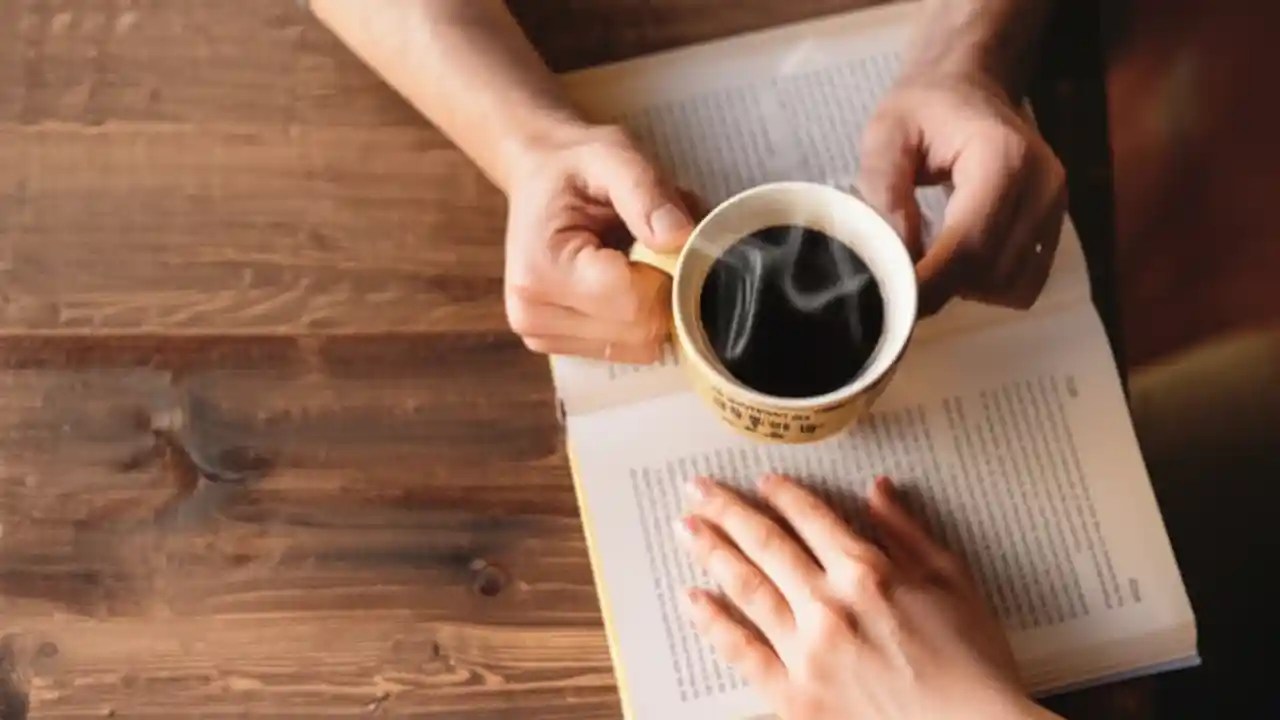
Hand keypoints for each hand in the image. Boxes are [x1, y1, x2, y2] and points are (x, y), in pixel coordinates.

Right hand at [503, 123, 694, 361]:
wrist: (538, 173)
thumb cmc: (577, 165)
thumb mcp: (616, 159)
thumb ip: (648, 196)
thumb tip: (682, 238)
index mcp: (541, 271)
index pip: (634, 304)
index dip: (670, 274)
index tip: (666, 237)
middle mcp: (532, 315)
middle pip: (639, 333)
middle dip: (662, 290)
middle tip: (651, 246)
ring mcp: (540, 337)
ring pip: (637, 348)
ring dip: (650, 306)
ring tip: (632, 261)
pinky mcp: (554, 345)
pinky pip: (625, 349)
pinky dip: (635, 318)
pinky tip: (620, 282)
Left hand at [676, 474, 1057, 719]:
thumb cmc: (973, 663)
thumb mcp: (952, 581)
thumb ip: (907, 531)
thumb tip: (877, 490)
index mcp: (867, 571)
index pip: (810, 519)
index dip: (782, 495)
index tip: (762, 483)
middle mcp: (828, 604)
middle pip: (765, 543)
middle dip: (726, 510)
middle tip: (697, 489)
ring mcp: (805, 650)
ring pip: (745, 587)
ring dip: (711, 551)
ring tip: (686, 528)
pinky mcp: (793, 696)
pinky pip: (741, 651)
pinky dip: (711, 622)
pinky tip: (691, 599)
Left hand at [857, 72, 1066, 314]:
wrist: (971, 82)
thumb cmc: (924, 105)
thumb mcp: (885, 134)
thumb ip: (883, 191)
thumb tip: (896, 258)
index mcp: (1002, 158)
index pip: (969, 245)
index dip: (930, 284)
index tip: (891, 302)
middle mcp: (1042, 186)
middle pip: (991, 272)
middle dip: (942, 290)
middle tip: (899, 286)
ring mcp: (1056, 207)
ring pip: (1011, 285)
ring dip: (966, 290)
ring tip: (929, 267)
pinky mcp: (1056, 224)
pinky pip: (1026, 282)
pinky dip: (988, 286)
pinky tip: (958, 264)